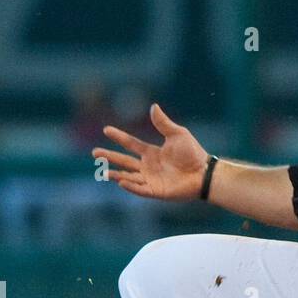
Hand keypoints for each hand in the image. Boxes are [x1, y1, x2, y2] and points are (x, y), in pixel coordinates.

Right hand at [93, 102, 209, 200]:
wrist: (204, 172)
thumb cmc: (193, 153)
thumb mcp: (177, 134)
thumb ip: (163, 123)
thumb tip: (153, 106)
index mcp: (152, 153)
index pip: (131, 144)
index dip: (119, 137)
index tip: (106, 129)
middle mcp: (148, 166)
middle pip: (124, 161)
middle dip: (109, 156)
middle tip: (94, 152)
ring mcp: (150, 179)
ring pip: (128, 176)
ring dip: (115, 174)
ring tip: (101, 171)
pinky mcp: (156, 191)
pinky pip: (140, 189)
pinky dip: (130, 186)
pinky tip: (121, 181)